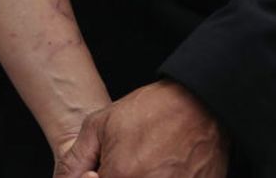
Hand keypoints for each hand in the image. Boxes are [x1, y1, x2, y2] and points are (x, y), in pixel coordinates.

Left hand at [55, 80, 228, 177]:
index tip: (100, 170)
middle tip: (129, 162)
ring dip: (141, 177)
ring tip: (149, 161)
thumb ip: (76, 159)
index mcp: (121, 176)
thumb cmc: (151, 111)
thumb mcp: (100, 125)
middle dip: (119, 176)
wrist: (199, 105)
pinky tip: (165, 166)